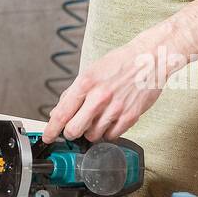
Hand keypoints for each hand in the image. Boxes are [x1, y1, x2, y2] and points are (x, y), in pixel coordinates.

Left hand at [42, 36, 164, 142]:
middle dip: (71, 133)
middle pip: (74, 130)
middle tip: (73, 129)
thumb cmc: (120, 63)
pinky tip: (110, 121)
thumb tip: (58, 112)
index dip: (51, 129)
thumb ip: (73, 92)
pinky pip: (111, 136)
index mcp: (86, 83)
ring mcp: (115, 108)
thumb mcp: (91, 71)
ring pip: (93, 136)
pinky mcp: (130, 116)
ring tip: (97, 119)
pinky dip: (108, 132)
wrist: (149, 59)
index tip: (47, 137)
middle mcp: (99, 97)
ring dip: (91, 132)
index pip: (62, 113)